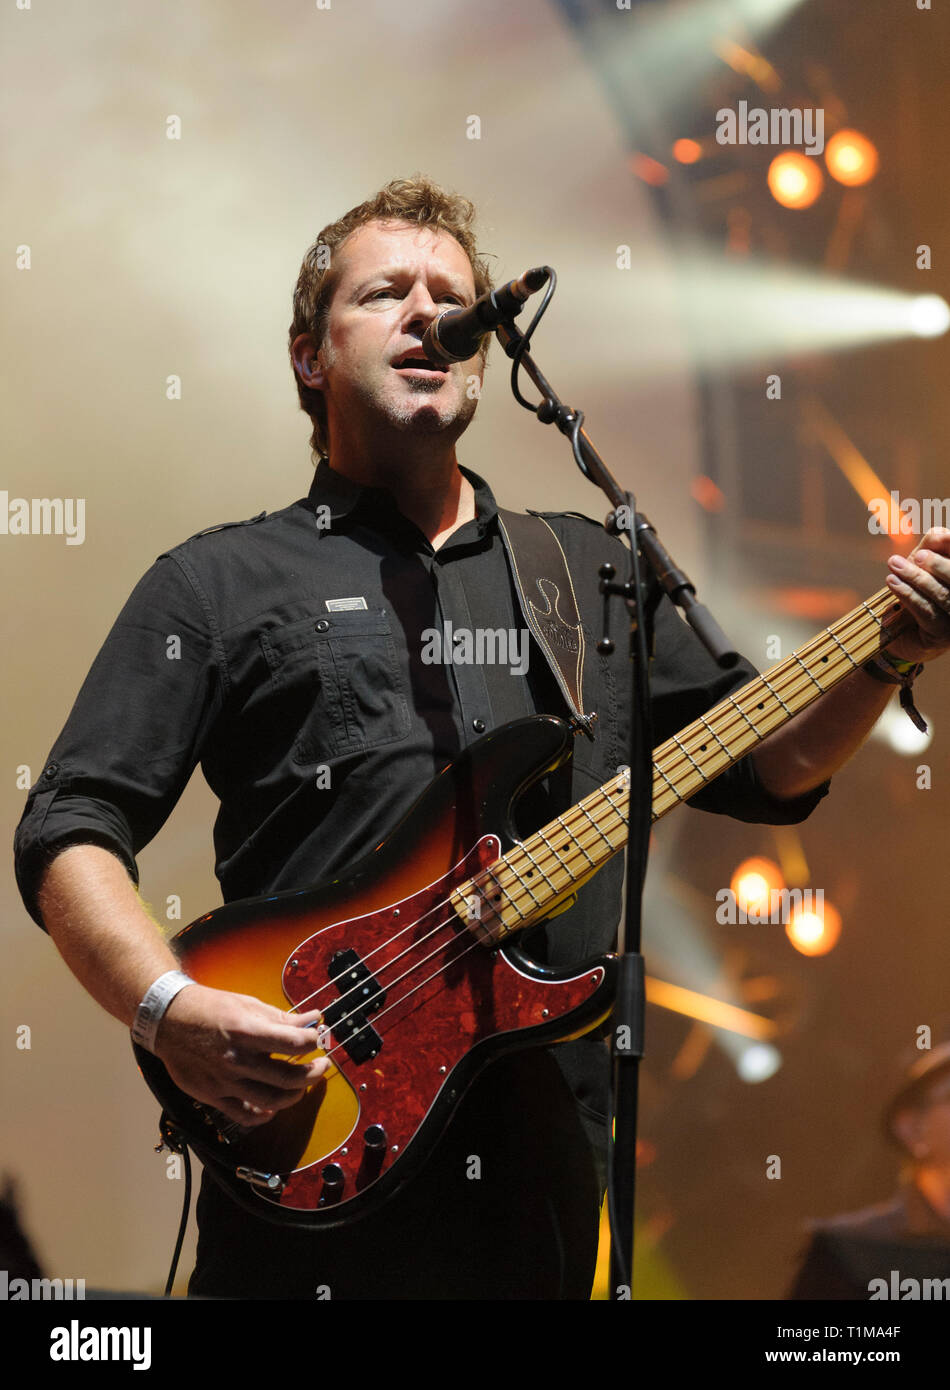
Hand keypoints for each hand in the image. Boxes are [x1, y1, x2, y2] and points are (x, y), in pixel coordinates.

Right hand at [153, 983, 327, 1126]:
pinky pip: (243, 1115)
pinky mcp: (212, 1095)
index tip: (319, 1038)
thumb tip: (312, 1020)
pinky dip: (263, 1116)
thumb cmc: (209, 1008)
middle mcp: (236, 1059)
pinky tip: (274, 1107)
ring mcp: (224, 1081)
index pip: (293, 1042)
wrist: (168, 1020)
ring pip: (270, 1101)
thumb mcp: (247, 1004)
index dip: (313, 1041)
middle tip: (321, 1065)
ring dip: (294, 1095)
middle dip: (312, 1072)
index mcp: (246, 1031)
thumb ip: (280, 1018)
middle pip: (287, 1077)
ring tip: (302, 1085)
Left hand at [883, 528, 949, 663]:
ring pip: (942, 594)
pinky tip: (892, 582)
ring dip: (916, 578)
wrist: (903, 634)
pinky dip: (908, 594)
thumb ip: (932, 547)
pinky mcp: (943, 633)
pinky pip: (926, 610)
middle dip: (938, 565)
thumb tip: (938, 532)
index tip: (939, 537)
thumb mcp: (923, 566)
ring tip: (894, 565)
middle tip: (917, 555)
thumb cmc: (919, 591)